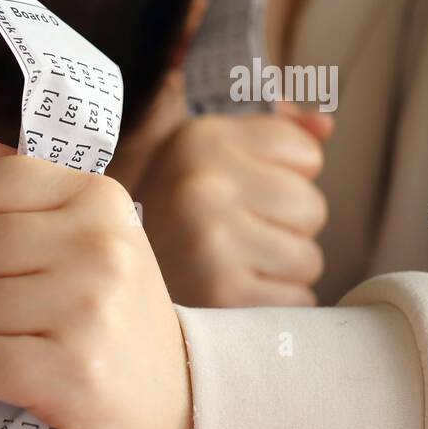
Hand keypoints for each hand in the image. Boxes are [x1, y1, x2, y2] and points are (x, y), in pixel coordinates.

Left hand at [0, 119, 190, 428]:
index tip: (26, 255)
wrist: (176, 402)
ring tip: (39, 342)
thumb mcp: (79, 232)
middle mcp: (100, 244)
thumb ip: (15, 180)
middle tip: (34, 309)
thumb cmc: (111, 310)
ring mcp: (89, 308)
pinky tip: (31, 379)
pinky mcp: (72, 372)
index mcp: (99, 196)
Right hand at [135, 103, 331, 306]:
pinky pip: (296, 300)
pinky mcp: (222, 296)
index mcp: (200, 140)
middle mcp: (203, 186)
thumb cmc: (169, 215)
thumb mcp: (201, 155)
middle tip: (231, 236)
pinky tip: (230, 294)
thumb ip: (269, 131)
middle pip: (311, 207)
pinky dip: (272, 304)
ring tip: (229, 265)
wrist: (103, 278)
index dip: (280, 176)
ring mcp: (210, 243)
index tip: (237, 191)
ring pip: (308, 259)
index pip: (306, 153)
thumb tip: (323, 124)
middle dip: (283, 226)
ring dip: (278, 269)